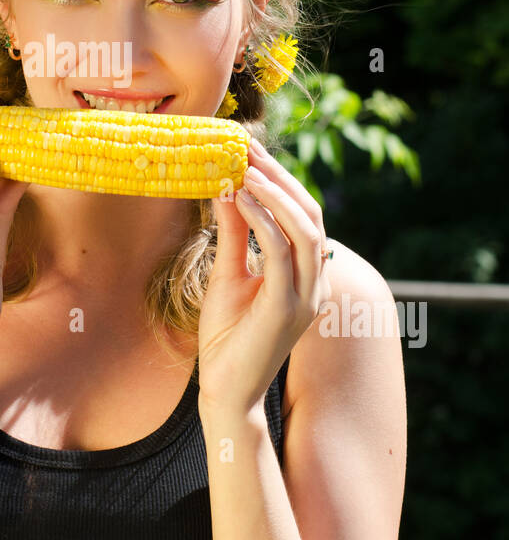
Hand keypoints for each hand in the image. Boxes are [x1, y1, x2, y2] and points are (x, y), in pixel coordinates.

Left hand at [197, 137, 331, 413]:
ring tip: (245, 167)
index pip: (303, 213)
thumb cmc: (227, 338)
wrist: (225, 391)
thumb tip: (227, 186)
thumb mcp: (228, 273)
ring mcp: (306, 295)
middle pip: (310, 213)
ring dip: (275, 193)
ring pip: (305, 228)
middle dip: (279, 177)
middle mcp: (315, 282)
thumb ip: (234, 233)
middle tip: (247, 148)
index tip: (249, 149)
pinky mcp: (287, 307)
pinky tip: (242, 198)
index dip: (280, 178)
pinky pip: (281, 253)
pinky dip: (263, 220)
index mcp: (306, 273)